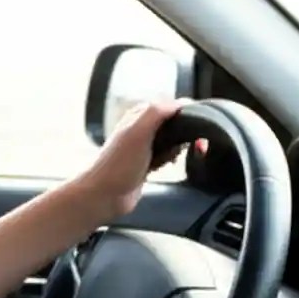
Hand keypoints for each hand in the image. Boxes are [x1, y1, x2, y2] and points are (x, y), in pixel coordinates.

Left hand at [73, 99, 188, 220]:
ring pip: (172, 141)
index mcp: (138, 115)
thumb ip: (157, 112)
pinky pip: (166, 156)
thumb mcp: (138, 132)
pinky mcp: (146, 163)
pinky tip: (165, 166)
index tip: (193, 125)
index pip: (169, 105)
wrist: (105, 195)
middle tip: (182, 146)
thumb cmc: (119, 164)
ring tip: (170, 158)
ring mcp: (143, 146)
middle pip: (173, 123)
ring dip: (176, 149)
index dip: (184, 113)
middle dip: (183, 134)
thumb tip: (181, 102)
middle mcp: (140, 128)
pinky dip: (169, 160)